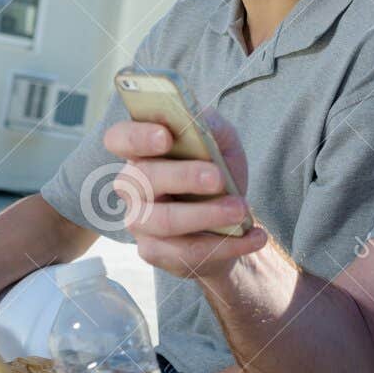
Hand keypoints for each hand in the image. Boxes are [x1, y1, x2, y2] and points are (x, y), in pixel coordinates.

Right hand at [102, 111, 267, 280]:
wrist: (228, 221)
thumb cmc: (216, 173)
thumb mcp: (221, 142)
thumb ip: (210, 126)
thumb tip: (199, 120)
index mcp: (141, 151)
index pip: (119, 138)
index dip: (137, 136)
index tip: (166, 137)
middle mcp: (132, 186)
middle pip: (144, 179)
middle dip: (184, 177)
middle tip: (218, 178)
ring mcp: (139, 221)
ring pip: (165, 220)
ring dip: (207, 215)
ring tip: (241, 210)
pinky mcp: (155, 251)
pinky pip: (186, 252)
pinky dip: (226, 245)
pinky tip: (254, 236)